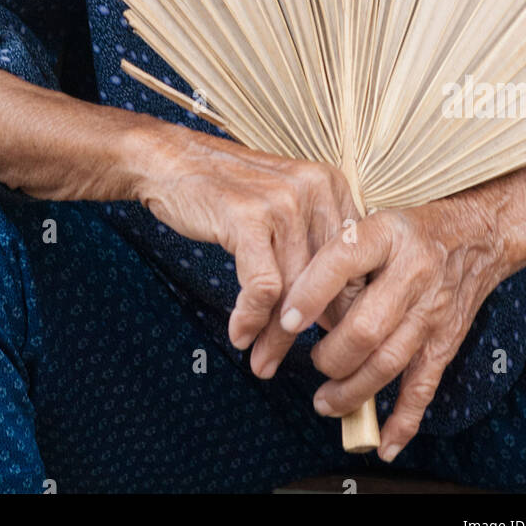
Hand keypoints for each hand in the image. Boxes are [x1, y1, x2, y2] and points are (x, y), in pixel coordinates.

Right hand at [135, 125, 361, 373]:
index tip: (329, 343)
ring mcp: (283, 202)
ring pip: (294, 290)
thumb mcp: (284, 206)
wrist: (173, 160)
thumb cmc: (228, 191)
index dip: (341, 309)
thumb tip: (336, 314)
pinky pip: (263, 286)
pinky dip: (252, 318)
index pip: (353, 263)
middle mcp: (316, 189)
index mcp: (332, 186)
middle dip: (311, 332)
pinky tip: (240, 334)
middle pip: (326, 280)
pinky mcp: (249, 217)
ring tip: (262, 362)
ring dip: (276, 336)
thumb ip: (312, 247)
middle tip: (298, 364)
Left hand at [273, 191, 507, 458]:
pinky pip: (424, 386)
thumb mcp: (373, 220)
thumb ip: (338, 253)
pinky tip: (384, 443)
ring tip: (325, 403)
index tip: (285, 322)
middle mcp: (411, 274)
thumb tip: (293, 298)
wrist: (478, 236)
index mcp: (386, 234)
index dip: (310, 294)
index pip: (342, 262)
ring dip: (352, 391)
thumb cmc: (410, 230)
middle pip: (365, 328)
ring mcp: (431, 312)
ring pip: (388, 363)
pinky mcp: (446, 341)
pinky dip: (404, 421)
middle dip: (330, 357)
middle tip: (311, 364)